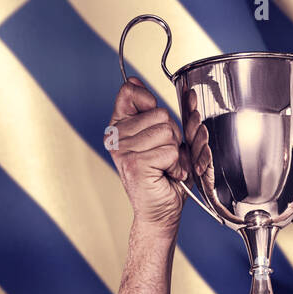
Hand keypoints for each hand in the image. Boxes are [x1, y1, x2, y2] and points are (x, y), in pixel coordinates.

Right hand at [108, 77, 188, 232]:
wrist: (160, 212)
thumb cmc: (163, 176)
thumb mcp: (161, 137)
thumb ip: (155, 110)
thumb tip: (144, 81)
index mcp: (119, 126)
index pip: (129, 91)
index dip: (148, 101)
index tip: (153, 122)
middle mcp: (115, 137)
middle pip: (160, 113)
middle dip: (173, 135)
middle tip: (164, 156)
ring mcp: (122, 150)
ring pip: (167, 132)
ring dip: (176, 152)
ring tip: (166, 167)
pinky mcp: (135, 164)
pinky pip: (171, 151)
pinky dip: (177, 165)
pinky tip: (167, 175)